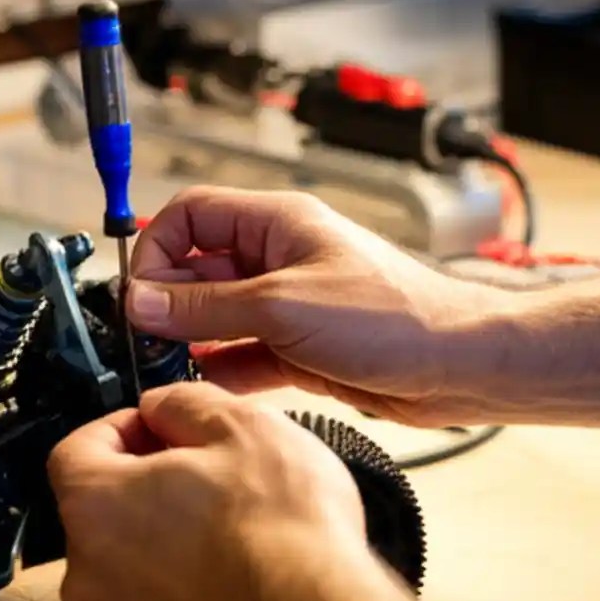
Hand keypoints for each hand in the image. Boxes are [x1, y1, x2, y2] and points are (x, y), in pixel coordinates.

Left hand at [47, 382, 410, 600]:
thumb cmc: (281, 527)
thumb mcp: (239, 424)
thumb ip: (180, 403)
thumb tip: (161, 406)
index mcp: (95, 505)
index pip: (75, 450)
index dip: (122, 428)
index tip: (161, 426)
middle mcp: (90, 571)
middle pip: (102, 507)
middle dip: (146, 482)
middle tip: (206, 471)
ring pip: (130, 557)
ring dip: (166, 534)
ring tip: (227, 524)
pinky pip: (154, 595)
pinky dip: (182, 578)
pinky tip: (229, 565)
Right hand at [125, 186, 513, 426]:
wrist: (458, 366)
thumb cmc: (394, 317)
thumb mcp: (283, 306)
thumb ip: (207, 307)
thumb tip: (144, 302)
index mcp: (276, 223)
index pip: (192, 215)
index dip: (159, 248)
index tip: (141, 292)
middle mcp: (278, 259)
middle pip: (198, 267)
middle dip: (169, 300)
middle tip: (147, 336)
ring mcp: (288, 304)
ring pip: (217, 315)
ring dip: (190, 338)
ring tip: (168, 365)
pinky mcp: (299, 347)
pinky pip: (242, 353)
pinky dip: (220, 368)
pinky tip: (206, 385)